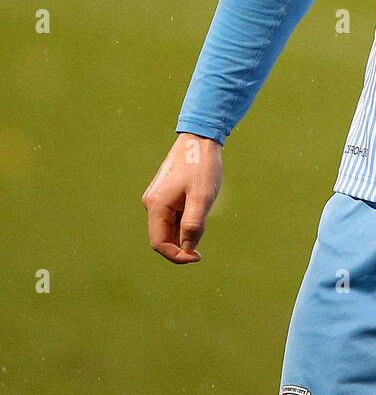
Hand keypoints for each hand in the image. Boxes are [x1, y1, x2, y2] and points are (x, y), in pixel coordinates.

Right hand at [142, 134, 222, 263]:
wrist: (200, 137)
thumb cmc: (201, 166)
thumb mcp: (201, 197)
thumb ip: (193, 225)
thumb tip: (187, 249)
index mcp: (156, 206)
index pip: (159, 244)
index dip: (177, 256)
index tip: (197, 257)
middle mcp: (152, 203)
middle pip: (163, 236)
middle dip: (182, 243)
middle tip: (204, 239)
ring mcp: (157, 198)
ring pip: (169, 226)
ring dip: (185, 231)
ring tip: (204, 213)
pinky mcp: (165, 193)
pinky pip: (172, 215)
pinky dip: (185, 220)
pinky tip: (199, 208)